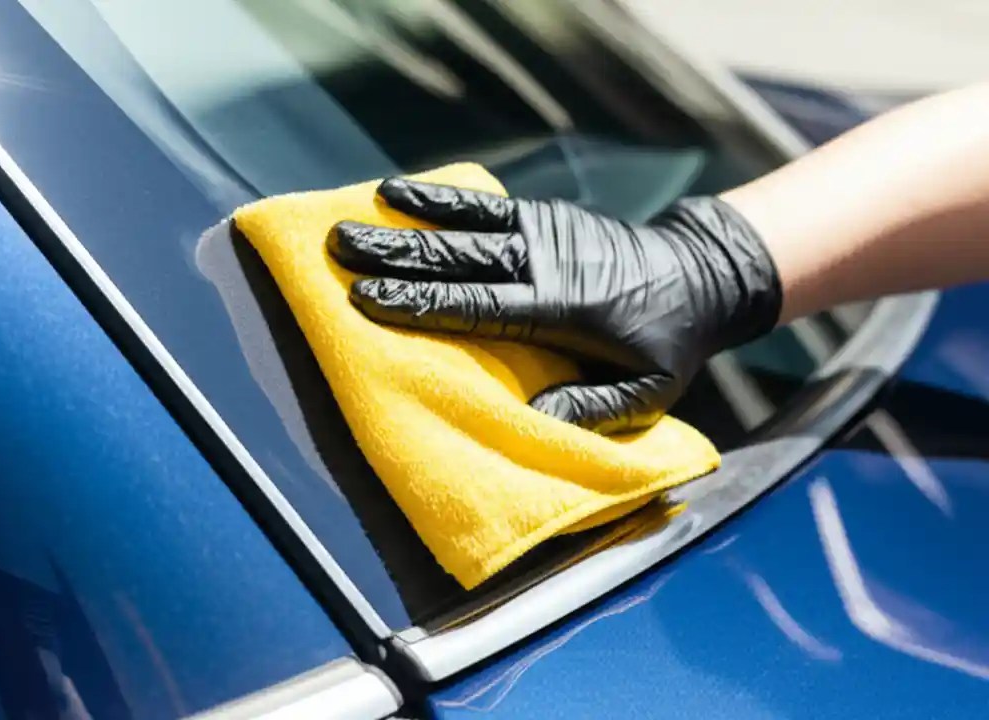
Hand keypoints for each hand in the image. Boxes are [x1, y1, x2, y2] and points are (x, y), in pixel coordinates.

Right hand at [328, 178, 781, 433]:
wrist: (702, 274)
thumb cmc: (668, 344)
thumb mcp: (650, 393)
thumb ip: (594, 407)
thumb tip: (535, 415)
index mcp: (565, 310)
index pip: (479, 307)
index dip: (422, 303)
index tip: (368, 299)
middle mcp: (547, 264)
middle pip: (460, 260)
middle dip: (397, 257)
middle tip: (339, 250)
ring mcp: (545, 233)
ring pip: (465, 228)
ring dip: (404, 226)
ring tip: (350, 221)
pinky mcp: (545, 216)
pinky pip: (485, 206)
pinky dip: (441, 198)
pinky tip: (395, 190)